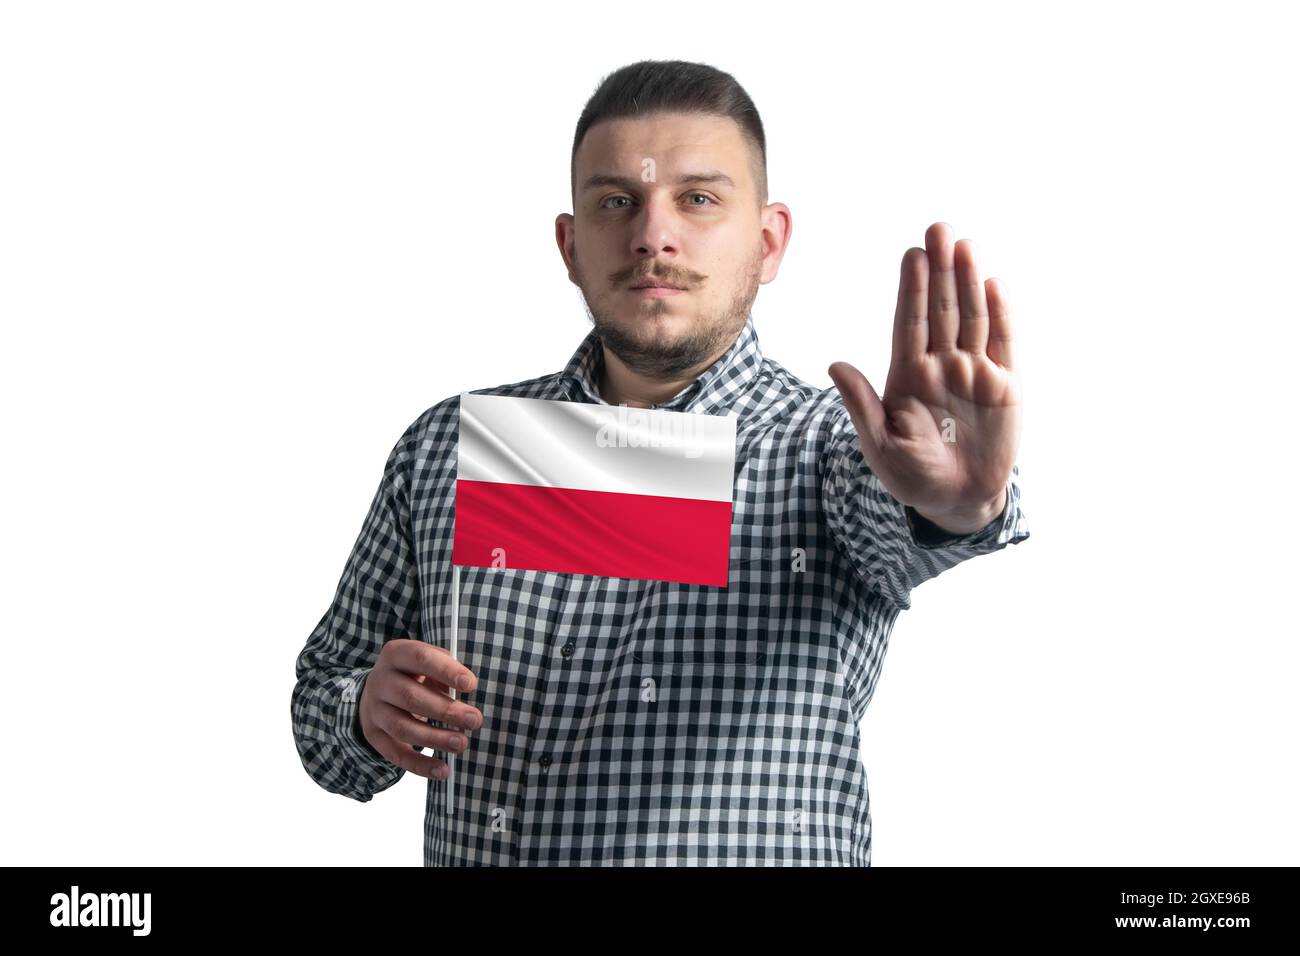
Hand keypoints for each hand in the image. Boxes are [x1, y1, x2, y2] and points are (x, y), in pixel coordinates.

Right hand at [358, 639, 481, 779]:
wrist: (377, 691)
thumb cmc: (415, 674)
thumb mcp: (428, 663)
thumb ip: (447, 670)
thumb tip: (470, 689)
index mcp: (396, 654)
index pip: (420, 658)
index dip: (446, 671)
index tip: (471, 684)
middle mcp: (380, 681)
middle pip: (411, 697)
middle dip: (446, 710)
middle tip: (474, 720)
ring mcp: (374, 710)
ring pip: (403, 728)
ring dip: (435, 739)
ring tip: (462, 744)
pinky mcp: (375, 736)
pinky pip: (396, 754)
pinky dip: (420, 764)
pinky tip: (442, 770)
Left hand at [827, 222, 1020, 534]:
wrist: (955, 501)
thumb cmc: (912, 476)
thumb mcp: (880, 446)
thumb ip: (862, 405)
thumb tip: (834, 365)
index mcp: (907, 375)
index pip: (909, 323)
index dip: (911, 289)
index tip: (912, 254)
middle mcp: (941, 365)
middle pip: (941, 309)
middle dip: (940, 270)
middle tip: (939, 229)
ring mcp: (973, 372)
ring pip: (972, 318)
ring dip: (969, 282)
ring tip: (966, 246)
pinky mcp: (1003, 386)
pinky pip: (1003, 344)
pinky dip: (1002, 316)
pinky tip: (994, 284)